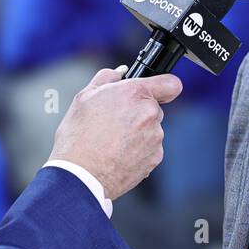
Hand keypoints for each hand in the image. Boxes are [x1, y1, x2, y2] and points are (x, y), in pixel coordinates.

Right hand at [49, 66, 182, 200]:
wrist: (80, 174)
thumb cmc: (79, 136)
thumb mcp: (85, 97)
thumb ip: (106, 78)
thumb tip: (119, 73)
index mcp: (135, 93)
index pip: (170, 83)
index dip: (164, 85)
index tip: (159, 90)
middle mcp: (149, 113)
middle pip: (154, 107)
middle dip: (138, 112)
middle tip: (114, 121)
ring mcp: (155, 137)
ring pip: (151, 129)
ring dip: (137, 132)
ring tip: (112, 141)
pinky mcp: (155, 158)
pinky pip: (150, 148)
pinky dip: (138, 150)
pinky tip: (118, 154)